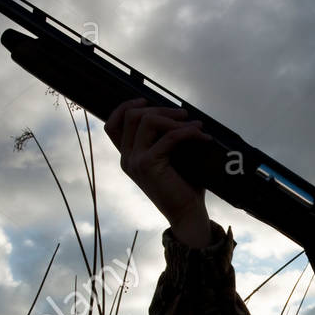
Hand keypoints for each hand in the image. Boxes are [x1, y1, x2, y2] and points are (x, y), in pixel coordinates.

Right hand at [105, 97, 212, 226]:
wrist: (187, 214)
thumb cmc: (183, 186)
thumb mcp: (169, 158)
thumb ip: (164, 138)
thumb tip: (177, 112)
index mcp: (128, 157)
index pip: (112, 125)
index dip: (125, 107)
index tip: (146, 101)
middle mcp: (127, 158)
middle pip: (132, 116)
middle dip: (160, 109)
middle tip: (184, 115)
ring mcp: (135, 161)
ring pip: (147, 121)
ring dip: (174, 119)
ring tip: (196, 126)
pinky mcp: (148, 164)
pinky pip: (169, 137)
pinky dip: (188, 132)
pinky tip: (202, 136)